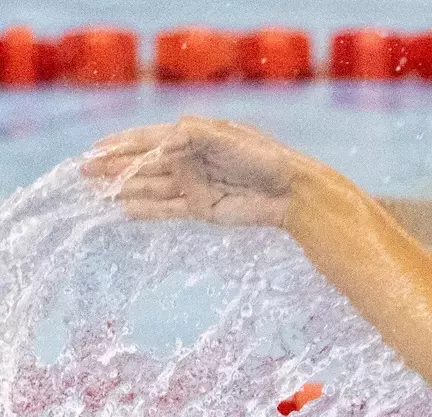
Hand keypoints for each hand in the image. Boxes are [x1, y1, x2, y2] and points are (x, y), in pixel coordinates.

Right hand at [82, 117, 303, 226]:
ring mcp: (194, 186)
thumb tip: (159, 144)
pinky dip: (146, 210)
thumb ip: (188, 135)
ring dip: (125, 188)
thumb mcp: (224, 136)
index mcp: (192, 137)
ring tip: (96, 193)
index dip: (121, 144)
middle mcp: (189, 160)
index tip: (95, 149)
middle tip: (84, 173)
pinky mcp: (202, 209)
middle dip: (115, 167)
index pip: (148, 139)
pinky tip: (123, 209)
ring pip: (151, 187)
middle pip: (144, 164)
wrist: (290, 192)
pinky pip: (168, 209)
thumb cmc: (261, 157)